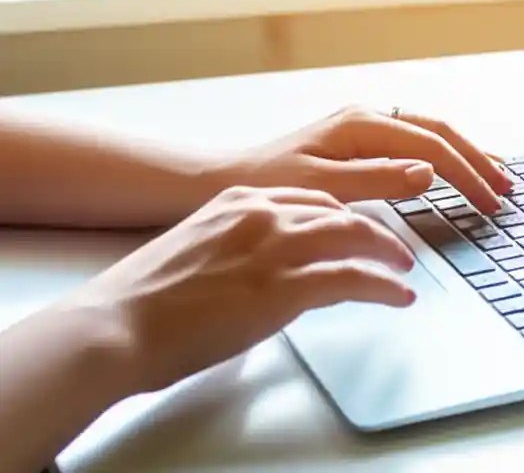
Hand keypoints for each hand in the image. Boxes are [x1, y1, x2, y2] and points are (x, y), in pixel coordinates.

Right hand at [60, 185, 416, 393]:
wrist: (116, 326)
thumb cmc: (143, 303)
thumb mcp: (198, 253)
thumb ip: (237, 249)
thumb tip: (262, 272)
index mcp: (239, 200)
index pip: (310, 199)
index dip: (343, 216)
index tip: (361, 228)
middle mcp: (263, 214)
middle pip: (340, 212)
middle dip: (374, 231)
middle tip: (395, 247)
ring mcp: (276, 247)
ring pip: (357, 237)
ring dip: (389, 254)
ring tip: (405, 269)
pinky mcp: (286, 286)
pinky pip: (355, 278)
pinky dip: (385, 286)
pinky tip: (399, 295)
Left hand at [217, 106, 512, 215]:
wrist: (224, 185)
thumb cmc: (267, 189)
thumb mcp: (322, 189)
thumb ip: (377, 179)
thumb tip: (428, 173)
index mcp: (362, 126)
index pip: (432, 147)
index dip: (467, 175)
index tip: (489, 204)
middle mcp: (367, 120)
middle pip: (440, 133)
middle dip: (477, 161)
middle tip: (506, 191)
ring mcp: (365, 130)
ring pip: (431, 136)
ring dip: (465, 157)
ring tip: (495, 178)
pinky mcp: (360, 144)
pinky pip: (415, 145)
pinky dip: (444, 159)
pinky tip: (456, 173)